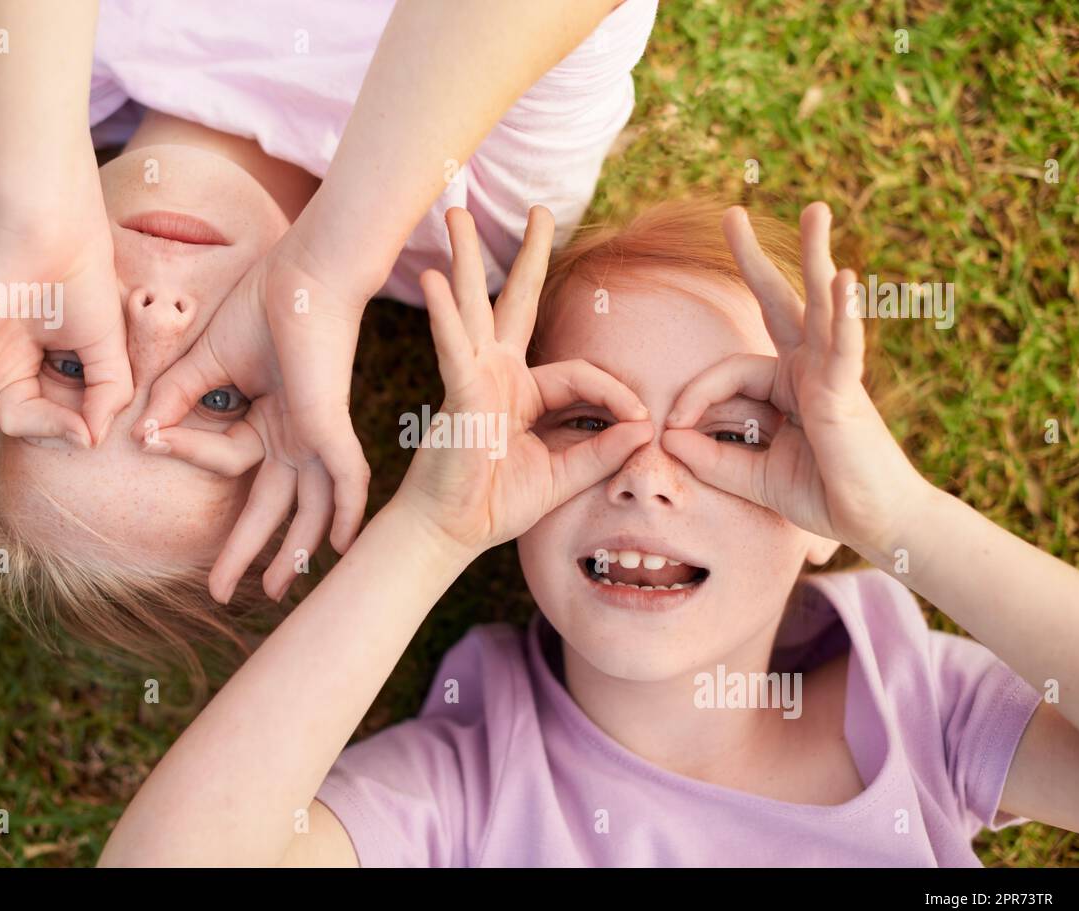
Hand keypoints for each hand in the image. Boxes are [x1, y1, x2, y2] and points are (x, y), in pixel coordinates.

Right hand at [132, 233, 372, 603]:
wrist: (302, 274)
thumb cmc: (261, 307)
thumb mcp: (206, 363)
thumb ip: (177, 399)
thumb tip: (140, 434)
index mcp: (269, 422)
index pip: (224, 460)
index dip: (185, 452)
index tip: (149, 436)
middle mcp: (296, 436)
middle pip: (271, 507)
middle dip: (247, 552)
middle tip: (223, 593)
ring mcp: (319, 434)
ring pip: (308, 507)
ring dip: (290, 551)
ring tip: (275, 591)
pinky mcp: (335, 425)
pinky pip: (347, 479)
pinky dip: (346, 512)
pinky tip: (340, 546)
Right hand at [395, 206, 652, 554]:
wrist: (451, 531)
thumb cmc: (497, 504)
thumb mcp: (563, 475)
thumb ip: (601, 449)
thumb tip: (645, 426)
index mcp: (522, 392)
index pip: (579, 374)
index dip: (614, 393)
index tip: (641, 419)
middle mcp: (497, 374)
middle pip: (515, 303)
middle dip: (528, 255)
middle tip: (540, 210)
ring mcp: (473, 378)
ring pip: (474, 307)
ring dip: (466, 259)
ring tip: (456, 214)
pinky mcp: (457, 393)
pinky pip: (454, 347)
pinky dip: (444, 314)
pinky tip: (433, 279)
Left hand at [660, 202, 927, 555]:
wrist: (875, 523)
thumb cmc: (823, 494)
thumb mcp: (753, 476)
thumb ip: (712, 458)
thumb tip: (667, 438)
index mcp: (788, 384)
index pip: (728, 370)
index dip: (694, 396)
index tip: (672, 429)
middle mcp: (811, 369)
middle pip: (781, 302)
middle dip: (755, 259)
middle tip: (733, 214)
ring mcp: (833, 375)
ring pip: (820, 306)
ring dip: (815, 256)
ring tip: (815, 210)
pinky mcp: (849, 393)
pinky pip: (845, 347)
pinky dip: (846, 314)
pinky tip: (845, 279)